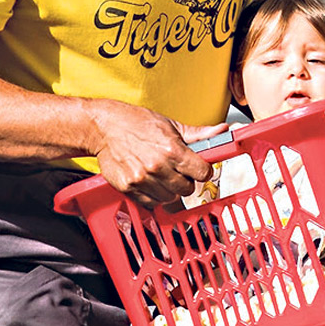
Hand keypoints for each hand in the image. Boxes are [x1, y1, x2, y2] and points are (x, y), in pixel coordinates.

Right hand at [88, 99, 219, 205]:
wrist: (102, 127)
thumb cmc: (134, 122)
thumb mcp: (169, 124)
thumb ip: (198, 134)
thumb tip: (222, 131)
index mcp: (172, 150)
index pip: (203, 172)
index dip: (203, 170)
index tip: (198, 168)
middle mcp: (158, 167)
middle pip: (187, 189)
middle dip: (186, 181)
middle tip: (177, 171)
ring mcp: (142, 180)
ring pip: (170, 199)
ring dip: (170, 190)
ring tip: (161, 175)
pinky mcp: (129, 188)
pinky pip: (151, 203)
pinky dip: (154, 196)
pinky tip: (150, 182)